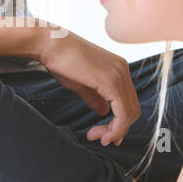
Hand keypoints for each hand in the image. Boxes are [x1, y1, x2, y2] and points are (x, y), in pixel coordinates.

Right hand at [36, 31, 140, 145]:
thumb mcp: (82, 84)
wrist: (49, 44)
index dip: (119, 123)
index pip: (128, 102)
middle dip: (117, 129)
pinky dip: (115, 127)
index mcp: (118, 69)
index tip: (103, 135)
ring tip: (96, 136)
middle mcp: (123, 70)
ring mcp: (119, 75)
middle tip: (99, 138)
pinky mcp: (111, 82)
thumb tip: (104, 112)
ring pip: (130, 113)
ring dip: (115, 131)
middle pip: (133, 109)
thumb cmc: (61, 61)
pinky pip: (122, 112)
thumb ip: (95, 98)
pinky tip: (101, 134)